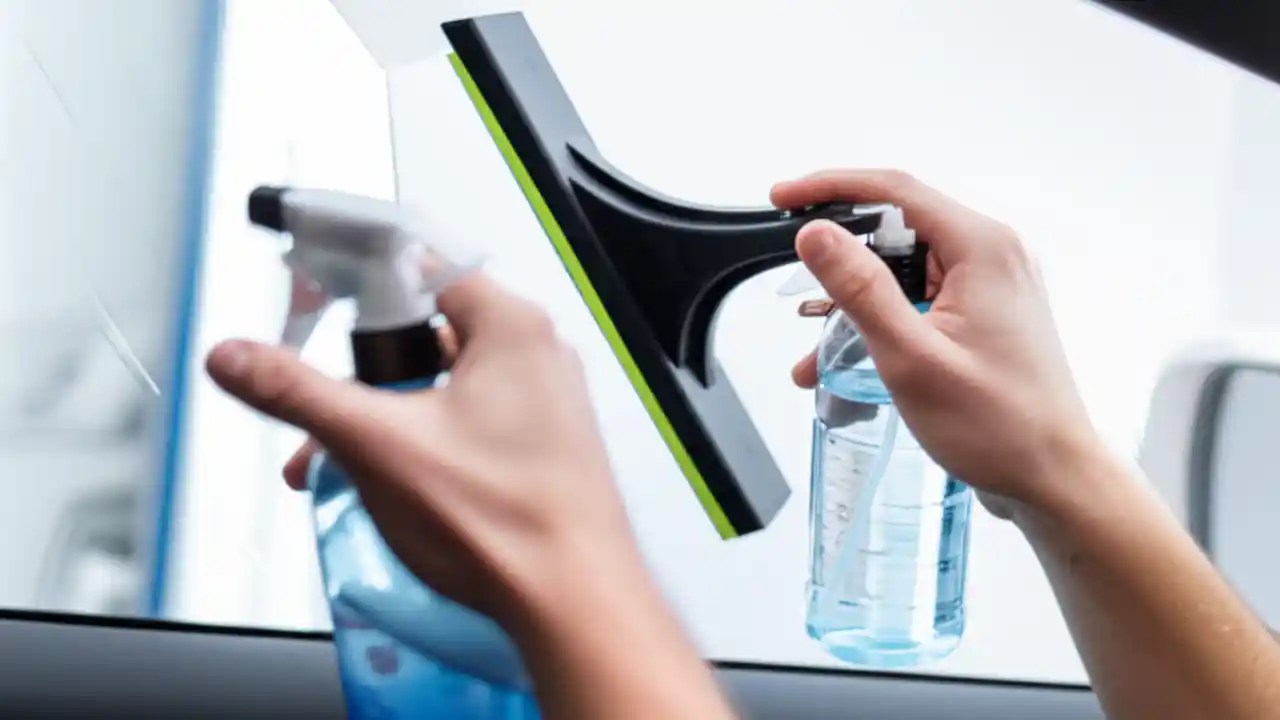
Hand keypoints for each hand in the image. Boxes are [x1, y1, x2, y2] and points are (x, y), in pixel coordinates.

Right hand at [205, 272, 637, 631]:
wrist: (574, 604)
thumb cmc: (503, 521)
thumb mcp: (377, 445)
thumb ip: (297, 393)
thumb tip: (236, 356)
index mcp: (511, 327)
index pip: (422, 269)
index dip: (361, 285)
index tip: (315, 302)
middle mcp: (538, 357)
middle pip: (426, 339)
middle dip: (363, 383)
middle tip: (326, 424)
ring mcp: (548, 406)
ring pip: (445, 392)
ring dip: (388, 425)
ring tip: (346, 471)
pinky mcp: (546, 452)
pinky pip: (473, 430)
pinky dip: (427, 449)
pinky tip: (397, 493)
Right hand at [777, 170, 1104, 519]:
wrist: (1054, 479)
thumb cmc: (998, 426)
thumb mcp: (912, 357)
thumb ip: (859, 289)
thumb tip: (815, 234)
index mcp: (982, 248)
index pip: (894, 190)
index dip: (831, 188)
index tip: (783, 198)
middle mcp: (993, 255)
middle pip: (897, 228)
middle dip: (840, 259)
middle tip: (794, 286)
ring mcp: (992, 285)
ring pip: (905, 270)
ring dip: (857, 302)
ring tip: (815, 351)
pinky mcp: (986, 314)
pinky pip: (921, 299)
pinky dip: (883, 322)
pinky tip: (848, 362)